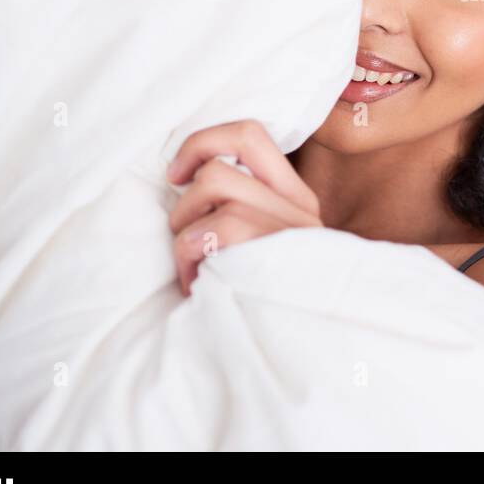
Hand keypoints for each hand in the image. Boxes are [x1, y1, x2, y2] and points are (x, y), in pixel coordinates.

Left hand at [166, 119, 321, 295]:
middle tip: (190, 244)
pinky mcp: (276, 250)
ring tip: (196, 269)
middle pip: (217, 168)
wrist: (306, 349)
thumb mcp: (261, 247)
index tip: (178, 174)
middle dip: (185, 206)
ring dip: (187, 232)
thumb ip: (242, 208)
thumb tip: (186, 177)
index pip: (249, 133)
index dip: (203, 142)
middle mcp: (297, 206)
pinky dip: (191, 257)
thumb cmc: (265, 298)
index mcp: (294, 197)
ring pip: (214, 188)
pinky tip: (198, 286)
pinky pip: (214, 227)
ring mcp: (290, 227)